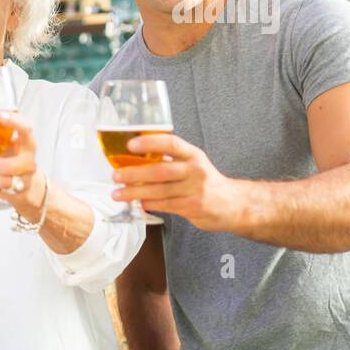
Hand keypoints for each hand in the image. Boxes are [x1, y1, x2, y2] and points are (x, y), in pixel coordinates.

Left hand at [0, 111, 46, 219]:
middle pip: (8, 165)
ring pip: (0, 180)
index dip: (15, 122)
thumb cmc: (15, 158)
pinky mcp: (14, 192)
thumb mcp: (11, 143)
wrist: (29, 185)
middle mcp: (28, 162)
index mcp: (28, 144)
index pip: (27, 130)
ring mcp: (22, 179)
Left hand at [111, 133, 243, 230]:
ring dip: (135, 192)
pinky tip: (138, 203)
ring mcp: (196, 189)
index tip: (130, 144)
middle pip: (161, 170)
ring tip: (118, 193)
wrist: (234, 204)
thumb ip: (169, 160)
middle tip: (115, 176)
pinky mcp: (194, 207)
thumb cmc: (204, 181)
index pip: (171, 143)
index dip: (150, 142)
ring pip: (159, 191)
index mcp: (193, 155)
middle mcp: (196, 170)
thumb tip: (133, 159)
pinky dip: (149, 204)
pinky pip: (165, 205)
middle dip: (134, 173)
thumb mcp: (192, 164)